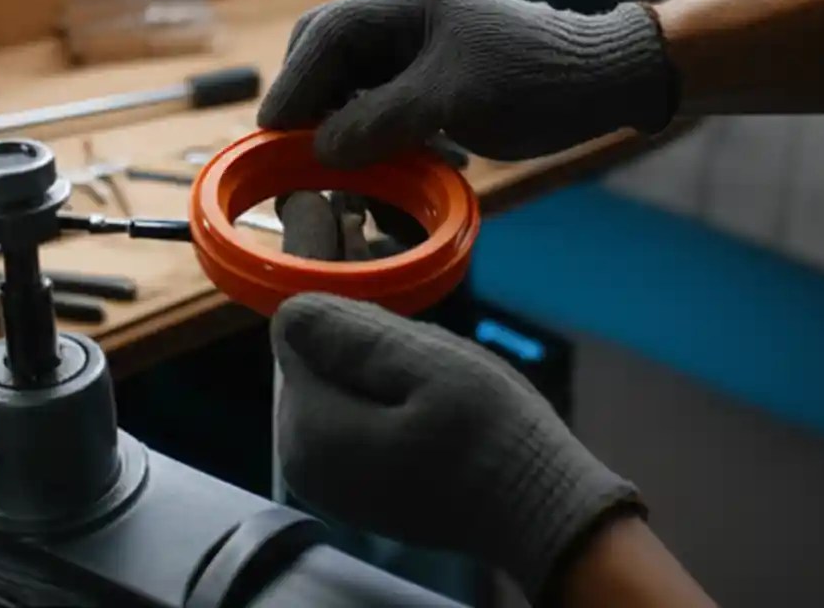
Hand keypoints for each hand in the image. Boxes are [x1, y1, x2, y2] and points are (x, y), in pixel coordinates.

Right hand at [258, 0, 676, 168]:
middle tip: (293, 148)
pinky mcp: (438, 78)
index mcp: (408, 6)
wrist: (607, 82)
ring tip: (338, 166)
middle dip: (309, 102)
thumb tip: (318, 149)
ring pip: (354, 82)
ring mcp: (422, 48)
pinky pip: (385, 102)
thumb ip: (379, 123)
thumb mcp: (453, 103)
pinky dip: (376, 134)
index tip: (270, 131)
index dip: (293, 84)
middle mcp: (407, 20)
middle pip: (330, 53)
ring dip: (342, 123)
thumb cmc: (539, 81)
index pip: (326, 36)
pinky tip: (388, 165)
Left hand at [270, 292, 644, 600]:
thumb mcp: (428, 364)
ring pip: (335, 388)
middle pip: (314, 363)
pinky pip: (351, 421)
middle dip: (364, 359)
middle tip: (429, 383)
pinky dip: (385, 415)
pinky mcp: (345, 490)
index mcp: (308, 426)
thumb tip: (287, 313)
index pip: (301, 332)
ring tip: (433, 408)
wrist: (536, 511)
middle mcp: (296, 459)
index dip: (357, 329)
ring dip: (379, 385)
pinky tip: (428, 432)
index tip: (409, 355)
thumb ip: (351, 335)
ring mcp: (319, 481)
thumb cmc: (490, 434)